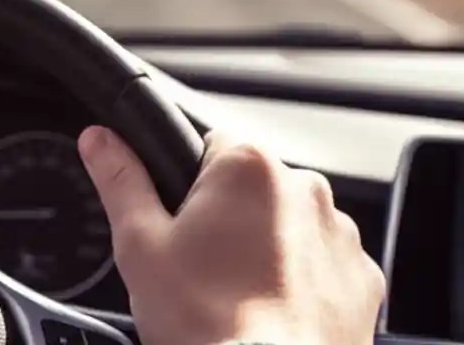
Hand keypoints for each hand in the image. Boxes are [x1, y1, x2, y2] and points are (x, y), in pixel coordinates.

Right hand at [78, 127, 384, 344]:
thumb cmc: (204, 322)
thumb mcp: (140, 245)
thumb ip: (121, 180)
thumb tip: (99, 140)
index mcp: (248, 168)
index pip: (211, 142)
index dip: (186, 182)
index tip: (180, 222)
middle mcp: (306, 190)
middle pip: (252, 186)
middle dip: (228, 216)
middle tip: (200, 265)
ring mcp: (341, 236)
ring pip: (290, 225)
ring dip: (267, 246)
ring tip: (237, 296)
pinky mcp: (363, 280)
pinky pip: (324, 265)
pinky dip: (301, 281)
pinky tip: (270, 311)